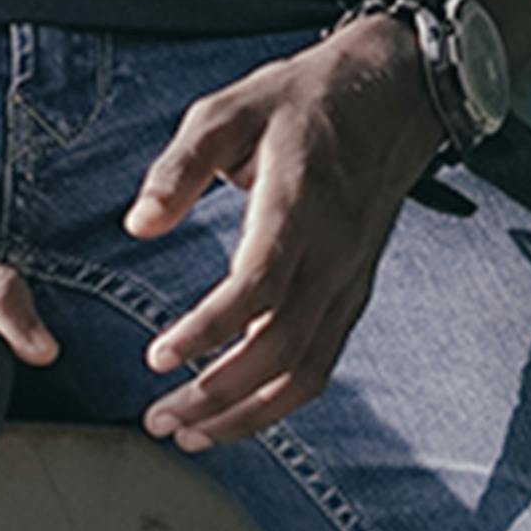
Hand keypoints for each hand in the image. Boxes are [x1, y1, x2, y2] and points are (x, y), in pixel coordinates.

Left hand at [119, 14, 455, 452]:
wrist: (390, 95)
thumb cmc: (300, 102)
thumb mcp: (228, 110)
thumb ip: (179, 167)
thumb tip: (139, 224)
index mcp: (300, 203)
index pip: (259, 285)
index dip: (209, 330)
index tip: (159, 357)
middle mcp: (333, 252)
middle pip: (281, 347)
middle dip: (217, 395)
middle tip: (158, 418)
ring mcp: (349, 279)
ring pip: (306, 372)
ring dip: (248, 415)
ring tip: (189, 434)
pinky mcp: (353, 292)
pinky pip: (321, 363)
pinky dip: (278, 401)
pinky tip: (236, 414)